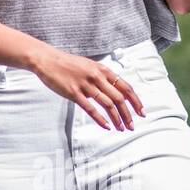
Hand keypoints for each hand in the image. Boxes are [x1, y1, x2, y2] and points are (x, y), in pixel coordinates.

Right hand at [30, 46, 144, 130]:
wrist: (48, 60)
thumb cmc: (69, 65)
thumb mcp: (90, 67)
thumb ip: (102, 78)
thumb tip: (115, 91)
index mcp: (103, 70)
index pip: (125, 87)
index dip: (135, 100)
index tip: (141, 111)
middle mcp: (97, 77)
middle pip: (119, 98)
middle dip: (128, 114)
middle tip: (132, 125)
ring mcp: (85, 85)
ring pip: (107, 105)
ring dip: (116, 119)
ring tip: (121, 128)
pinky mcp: (74, 93)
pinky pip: (90, 109)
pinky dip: (100, 119)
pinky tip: (107, 126)